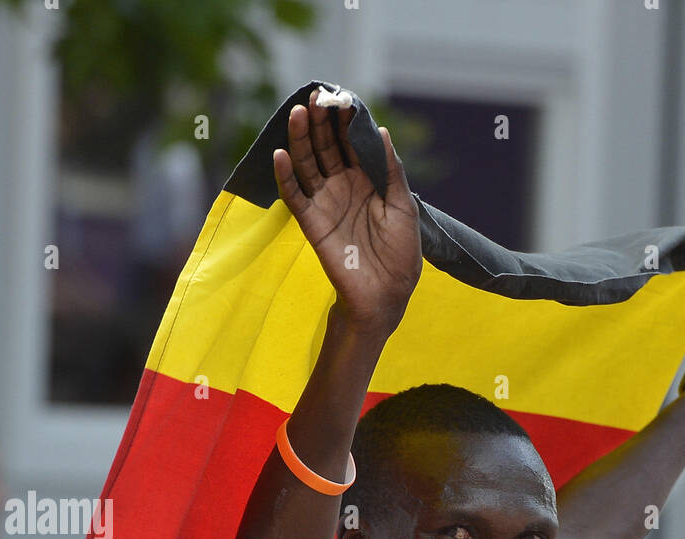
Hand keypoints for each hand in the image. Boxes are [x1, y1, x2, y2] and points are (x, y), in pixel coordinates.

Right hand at [273, 92, 421, 333]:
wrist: (386, 297)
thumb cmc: (401, 257)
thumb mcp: (404, 208)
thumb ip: (391, 170)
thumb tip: (381, 131)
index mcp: (368, 183)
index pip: (352, 144)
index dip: (346, 122)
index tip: (341, 97)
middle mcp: (343, 188)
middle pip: (326, 147)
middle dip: (320, 122)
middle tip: (316, 96)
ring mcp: (326, 203)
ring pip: (307, 164)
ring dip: (300, 139)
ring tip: (297, 112)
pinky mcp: (312, 222)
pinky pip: (294, 195)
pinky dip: (285, 176)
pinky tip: (281, 154)